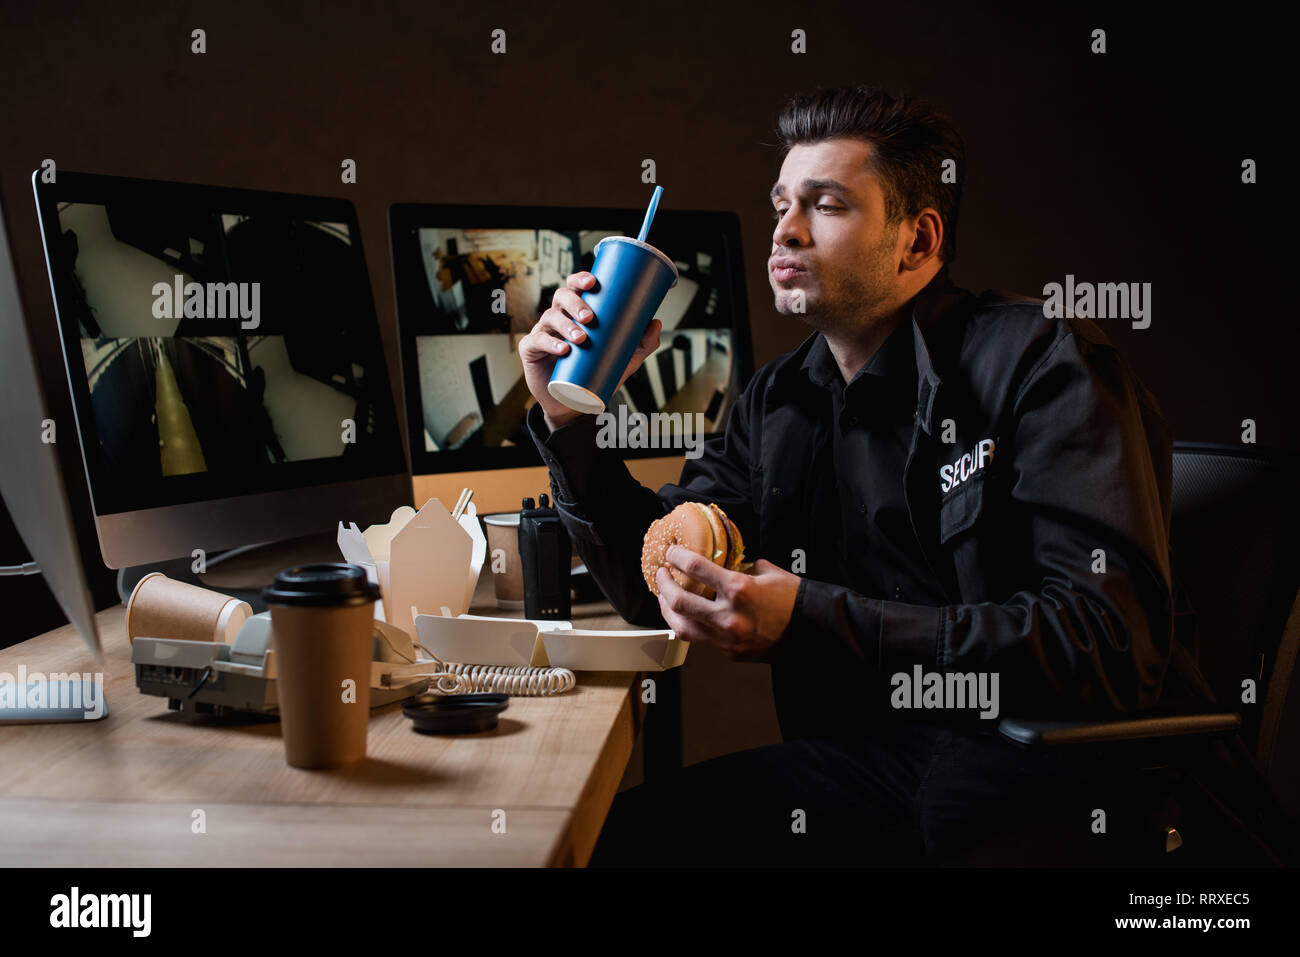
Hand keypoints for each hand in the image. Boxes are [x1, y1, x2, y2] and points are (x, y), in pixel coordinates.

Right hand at [517, 271, 661, 431]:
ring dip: (566, 325)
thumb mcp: (623, 359)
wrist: (574, 403)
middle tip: (590, 318)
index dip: (581, 279)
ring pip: (550, 317)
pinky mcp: (531, 349)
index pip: (575, 287)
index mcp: (576, 312)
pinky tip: (562, 349)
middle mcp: (558, 317)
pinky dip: (550, 343)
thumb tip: (655, 323)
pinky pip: (537, 341)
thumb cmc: (595, 373)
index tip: (593, 283)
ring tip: (581, 338)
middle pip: (561, 297)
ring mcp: (543, 331)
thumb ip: (642, 343)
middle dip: (575, 303)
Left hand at [654, 546, 800, 660]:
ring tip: (664, 598)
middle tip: (661, 574)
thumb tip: (717, 563)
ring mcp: (727, 639)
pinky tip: (687, 614)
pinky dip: (691, 624)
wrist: (812, 631)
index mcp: (739, 589)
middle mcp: (729, 616)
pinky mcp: (729, 653)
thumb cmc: (792, 596)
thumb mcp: (765, 570)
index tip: (671, 553)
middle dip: (664, 584)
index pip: (695, 568)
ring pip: (681, 627)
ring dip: (667, 610)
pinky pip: (701, 638)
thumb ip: (737, 567)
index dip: (677, 557)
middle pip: (678, 601)